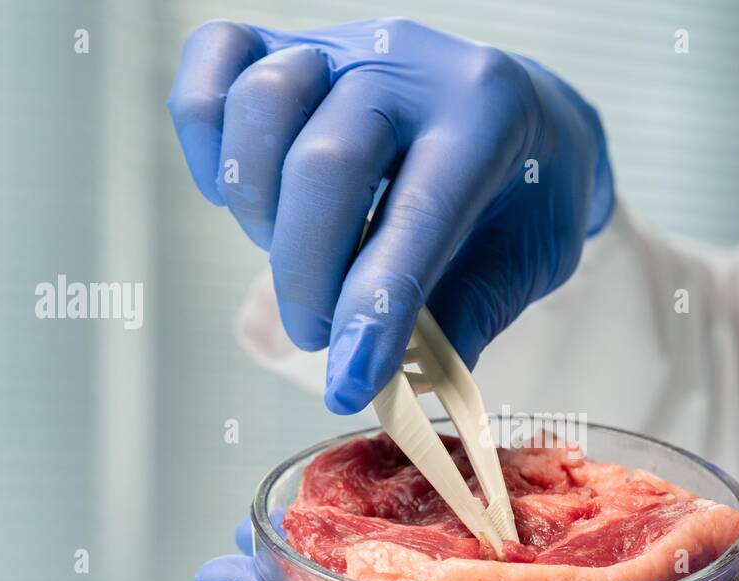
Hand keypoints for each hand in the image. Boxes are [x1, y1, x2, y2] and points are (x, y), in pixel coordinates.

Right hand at [167, 17, 613, 412]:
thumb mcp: (529, 260)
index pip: (420, 214)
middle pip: (326, 161)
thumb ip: (471, 313)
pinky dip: (210, 140)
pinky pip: (215, 64)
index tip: (350, 382)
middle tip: (320, 335)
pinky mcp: (285, 40)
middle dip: (310, 276)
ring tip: (299, 255)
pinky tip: (249, 196)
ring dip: (262, 210)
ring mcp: (342, 42)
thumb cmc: (525, 193)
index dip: (375, 308)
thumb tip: (400, 383)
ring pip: (262, 106)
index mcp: (488, 113)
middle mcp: (410, 63)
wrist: (526, 113)